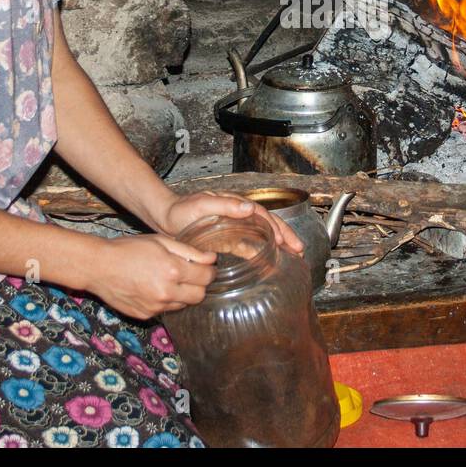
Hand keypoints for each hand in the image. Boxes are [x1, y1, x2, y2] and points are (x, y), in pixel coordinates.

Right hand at [83, 234, 217, 317]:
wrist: (99, 267)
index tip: (208, 267)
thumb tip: (212, 259)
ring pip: (183, 304)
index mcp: (172, 270)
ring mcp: (156, 306)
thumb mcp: (160, 241)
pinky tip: (155, 288)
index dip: (210, 271)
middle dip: (200, 285)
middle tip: (193, 275)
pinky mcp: (146, 315)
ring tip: (171, 280)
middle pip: (199, 296)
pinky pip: (166, 310)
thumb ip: (190, 252)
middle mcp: (166, 292)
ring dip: (184, 294)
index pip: (206, 277)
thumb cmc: (129, 249)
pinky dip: (166, 301)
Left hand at [153, 191, 304, 256]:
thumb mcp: (202, 203)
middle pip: (268, 225)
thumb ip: (225, 205)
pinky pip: (249, 246)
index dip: (277, 227)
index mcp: (236, 205)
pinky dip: (262, 253)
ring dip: (278, 245)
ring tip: (292, 257)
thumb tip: (249, 208)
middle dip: (286, 236)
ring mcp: (235, 228)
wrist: (165, 218)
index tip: (286, 241)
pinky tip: (269, 263)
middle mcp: (239, 215)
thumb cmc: (182, 209)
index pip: (263, 216)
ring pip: (262, 236)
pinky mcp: (228, 240)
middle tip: (299, 250)